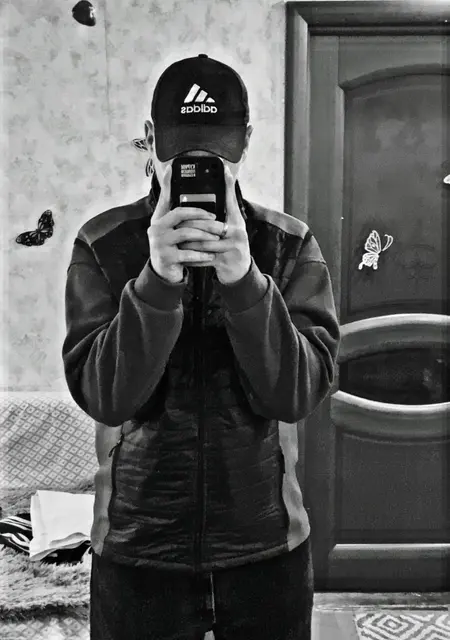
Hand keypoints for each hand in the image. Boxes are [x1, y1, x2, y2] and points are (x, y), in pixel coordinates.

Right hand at [148, 165, 222, 282]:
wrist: (164, 273)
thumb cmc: (173, 247)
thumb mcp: (172, 229)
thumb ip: (178, 212)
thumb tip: (182, 189)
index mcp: (159, 219)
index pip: (165, 198)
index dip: (168, 184)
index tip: (171, 169)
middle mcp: (156, 229)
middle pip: (181, 214)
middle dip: (203, 216)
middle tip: (218, 220)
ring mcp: (159, 243)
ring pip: (187, 233)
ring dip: (206, 235)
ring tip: (218, 237)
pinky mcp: (166, 258)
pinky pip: (188, 253)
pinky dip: (202, 254)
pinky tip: (211, 255)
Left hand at [176, 165, 250, 284]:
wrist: (240, 272)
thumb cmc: (231, 246)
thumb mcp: (232, 228)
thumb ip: (224, 214)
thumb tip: (217, 193)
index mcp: (237, 222)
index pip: (232, 200)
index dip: (228, 185)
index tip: (223, 170)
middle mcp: (238, 232)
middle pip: (210, 224)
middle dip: (191, 226)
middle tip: (177, 225)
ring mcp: (233, 247)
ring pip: (205, 242)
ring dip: (189, 242)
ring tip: (177, 240)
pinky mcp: (226, 261)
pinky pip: (205, 257)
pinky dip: (193, 257)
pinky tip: (184, 256)